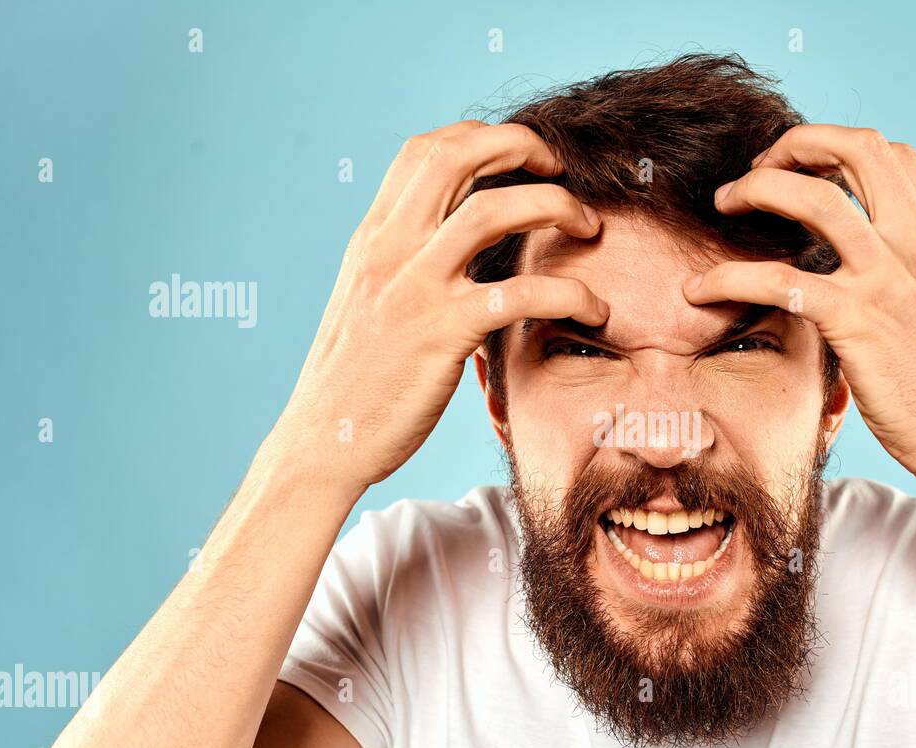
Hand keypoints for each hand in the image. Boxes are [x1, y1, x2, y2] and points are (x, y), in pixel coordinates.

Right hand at [269, 121, 606, 494]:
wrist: (322, 441)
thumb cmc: (355, 380)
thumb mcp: (369, 301)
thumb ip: (403, 262)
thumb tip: (445, 239)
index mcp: (374, 238)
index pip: (425, 151)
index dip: (481, 137)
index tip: (523, 156)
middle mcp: (390, 249)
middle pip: (457, 155)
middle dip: (521, 145)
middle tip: (562, 169)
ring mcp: (416, 288)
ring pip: (492, 210)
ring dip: (555, 205)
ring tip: (589, 226)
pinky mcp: (442, 334)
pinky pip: (521, 294)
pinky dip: (570, 292)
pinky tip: (594, 308)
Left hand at [682, 123, 915, 493]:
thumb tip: (881, 268)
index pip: (893, 155)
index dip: (839, 147)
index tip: (803, 168)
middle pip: (855, 148)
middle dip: (795, 144)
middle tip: (757, 169)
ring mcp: (889, 278)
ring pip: (811, 197)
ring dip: (756, 187)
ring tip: (724, 203)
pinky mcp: (857, 321)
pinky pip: (777, 278)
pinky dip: (728, 276)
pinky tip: (700, 290)